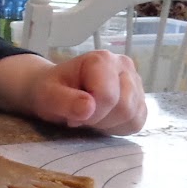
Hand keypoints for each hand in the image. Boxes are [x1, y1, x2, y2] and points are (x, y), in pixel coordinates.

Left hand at [0, 51, 146, 134]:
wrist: (56, 89)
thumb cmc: (51, 89)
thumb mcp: (47, 95)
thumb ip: (65, 101)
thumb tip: (89, 108)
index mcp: (102, 60)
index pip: (108, 96)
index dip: (90, 114)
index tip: (73, 115)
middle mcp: (124, 66)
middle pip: (124, 108)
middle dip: (100, 120)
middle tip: (81, 115)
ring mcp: (135, 83)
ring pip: (133, 117)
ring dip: (108, 124)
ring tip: (91, 115)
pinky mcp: (139, 100)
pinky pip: (137, 123)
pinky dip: (118, 128)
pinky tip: (103, 119)